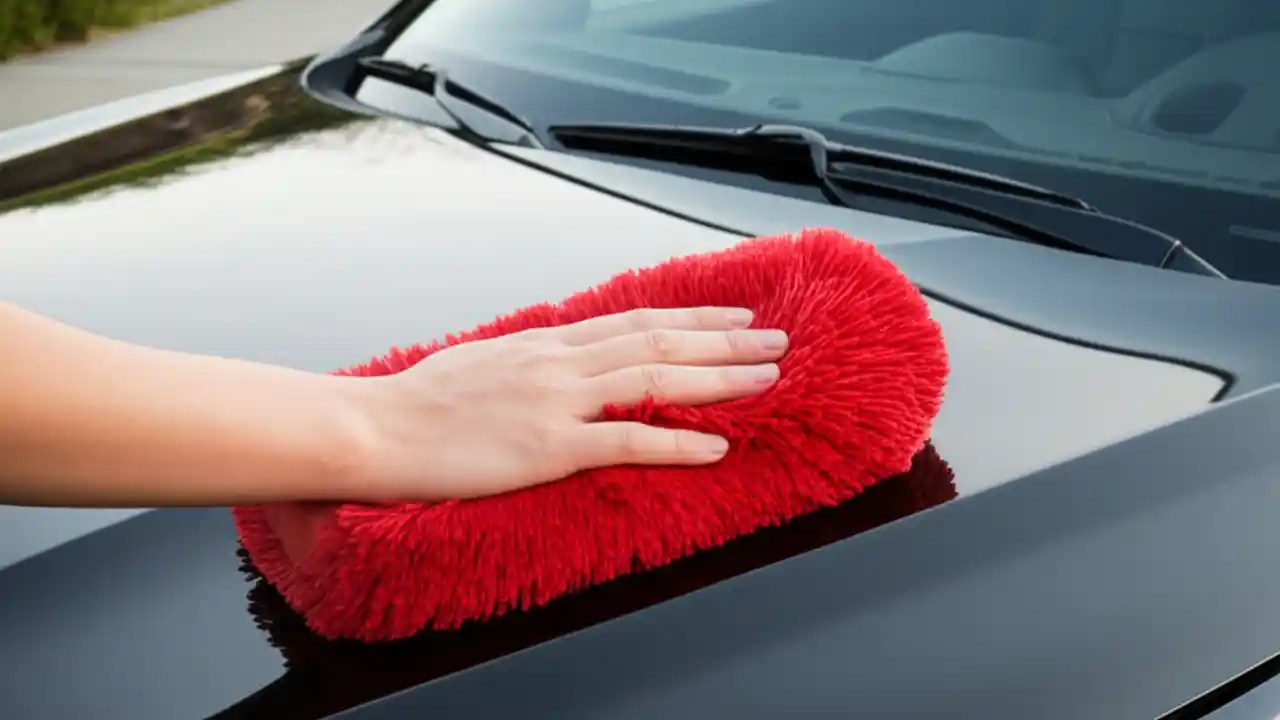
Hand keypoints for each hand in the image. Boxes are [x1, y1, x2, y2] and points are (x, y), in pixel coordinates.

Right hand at [345, 307, 787, 500]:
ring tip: (768, 379)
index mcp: (546, 343)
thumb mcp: (484, 363)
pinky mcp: (547, 447)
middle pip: (659, 342)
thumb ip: (532, 360)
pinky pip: (626, 439)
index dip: (692, 319)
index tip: (734, 318)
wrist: (375, 428)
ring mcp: (557, 402)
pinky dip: (677, 439)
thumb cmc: (419, 403)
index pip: (635, 321)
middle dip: (725, 342)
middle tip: (776, 340)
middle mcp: (560, 362)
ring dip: (719, 379)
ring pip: (655, 378)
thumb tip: (563, 360)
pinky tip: (717, 445)